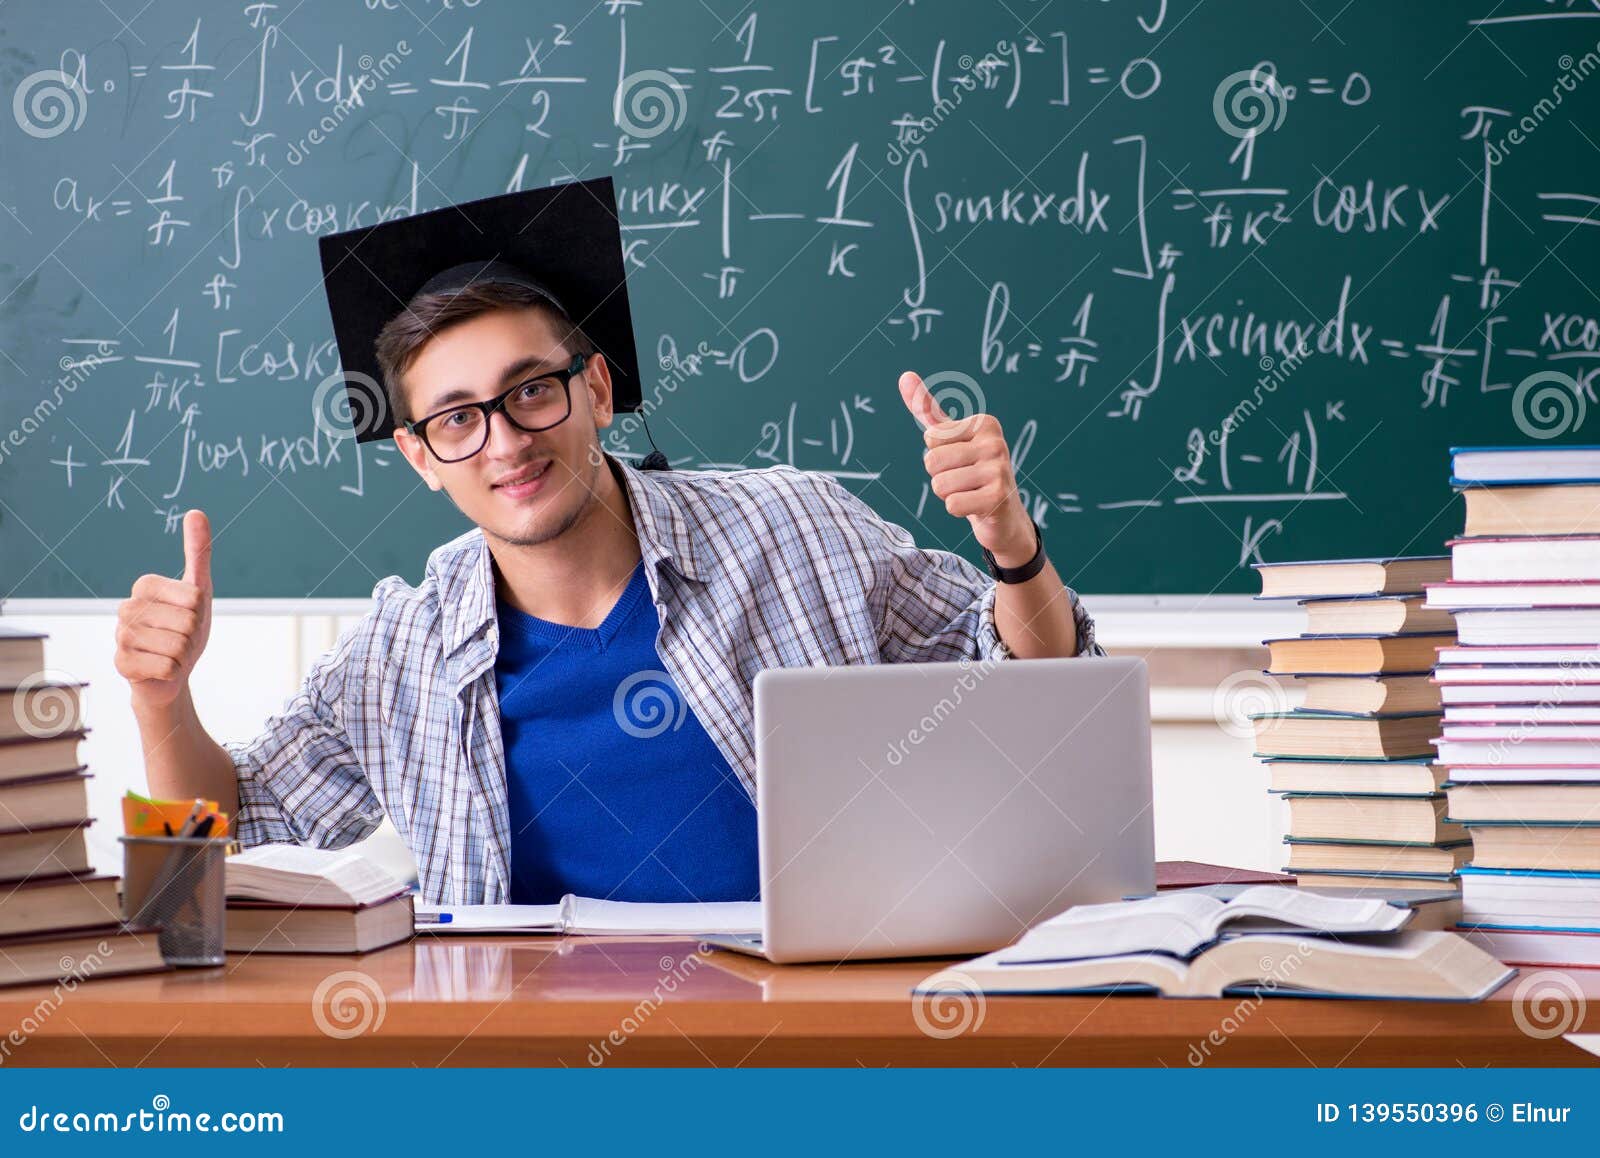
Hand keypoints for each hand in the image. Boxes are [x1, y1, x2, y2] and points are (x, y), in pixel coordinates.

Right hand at [115, 509, 213, 709]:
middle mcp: (126, 607)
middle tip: (181, 639)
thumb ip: (198, 551)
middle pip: (188, 622)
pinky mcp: (121, 663)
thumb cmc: (186, 628)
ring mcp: (120, 636)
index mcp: (144, 585)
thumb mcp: (200, 589)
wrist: (172, 672)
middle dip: (193, 636)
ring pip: (177, 646)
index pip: (195, 597)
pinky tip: (161, 668)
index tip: (189, 616)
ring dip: (184, 655)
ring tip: (172, 653)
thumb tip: (196, 511)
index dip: (201, 612)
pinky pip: (166, 666)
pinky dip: (174, 670)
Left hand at [899, 371, 1035, 566]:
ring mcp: (999, 470)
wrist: (1003, 513)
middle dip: (940, 476)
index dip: (937, 453)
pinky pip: (952, 505)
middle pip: (932, 461)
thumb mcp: (949, 438)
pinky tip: (976, 506)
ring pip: (940, 485)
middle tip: (963, 480)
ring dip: (949, 494)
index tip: (960, 459)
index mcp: (984, 423)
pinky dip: (958, 510)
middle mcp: (995, 442)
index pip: (931, 437)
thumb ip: (926, 409)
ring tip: (970, 492)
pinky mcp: (998, 498)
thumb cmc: (971, 470)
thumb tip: (904, 376)